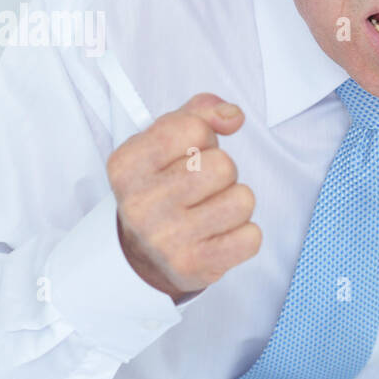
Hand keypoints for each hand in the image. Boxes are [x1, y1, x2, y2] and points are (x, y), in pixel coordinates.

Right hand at [107, 93, 261, 301]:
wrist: (143, 255)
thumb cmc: (162, 189)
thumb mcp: (166, 142)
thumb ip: (200, 112)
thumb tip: (232, 116)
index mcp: (127, 165)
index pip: (193, 128)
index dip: (204, 137)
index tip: (188, 155)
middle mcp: (140, 203)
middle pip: (222, 165)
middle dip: (223, 172)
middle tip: (202, 188)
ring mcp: (165, 238)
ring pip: (243, 199)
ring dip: (236, 203)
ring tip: (211, 211)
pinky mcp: (193, 266)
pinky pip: (251, 237)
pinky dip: (244, 234)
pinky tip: (219, 235)